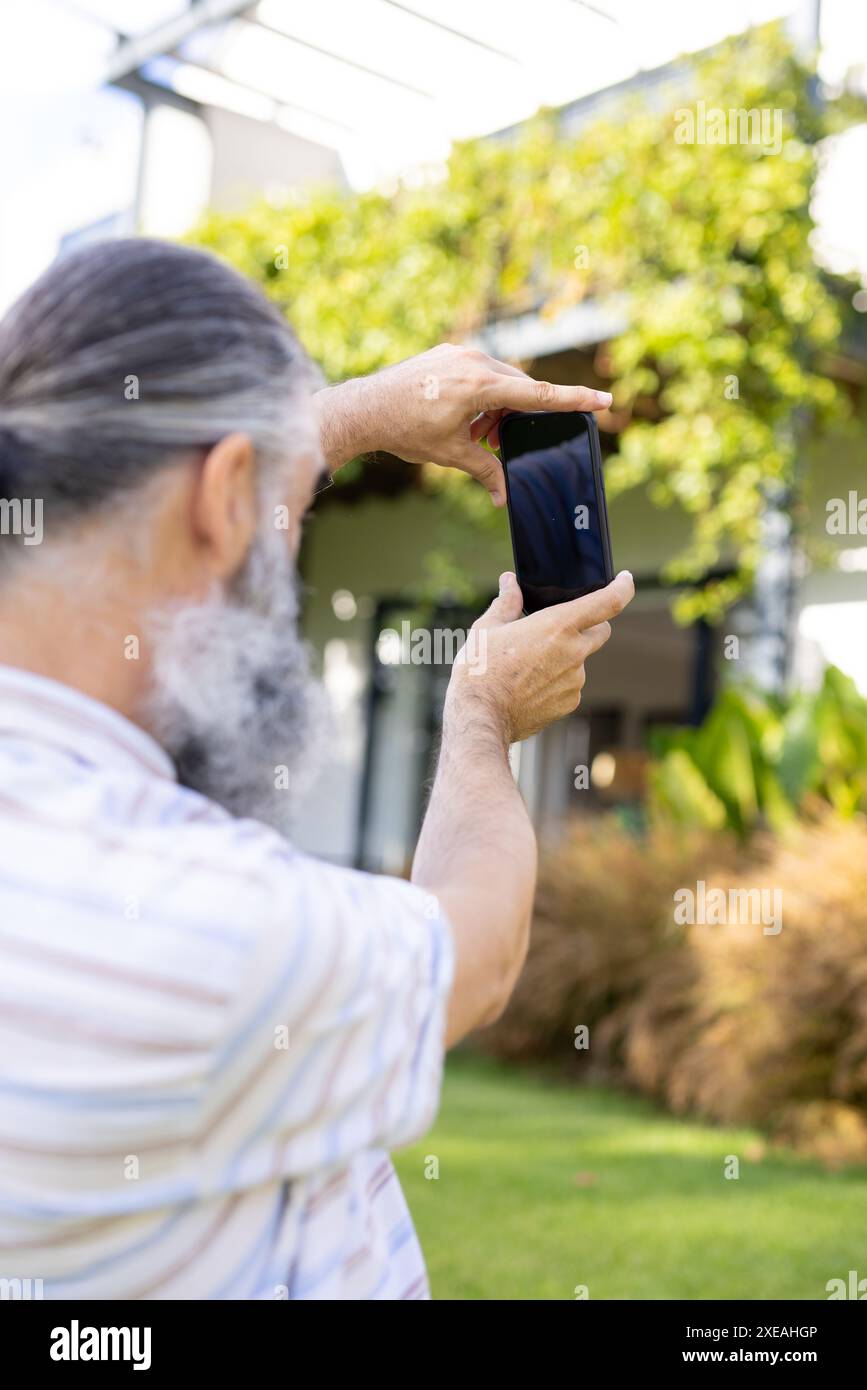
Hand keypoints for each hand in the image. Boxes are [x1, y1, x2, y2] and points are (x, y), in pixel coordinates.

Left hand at [314, 344, 612, 505]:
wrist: (364, 408)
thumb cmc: (405, 430)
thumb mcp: (450, 455)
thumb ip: (485, 471)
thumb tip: (503, 497)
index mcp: (479, 386)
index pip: (538, 396)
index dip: (574, 400)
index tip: (604, 401)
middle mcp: (473, 362)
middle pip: (519, 389)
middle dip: (518, 417)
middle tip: (498, 442)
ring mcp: (460, 353)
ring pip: (501, 380)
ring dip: (499, 408)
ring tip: (477, 434)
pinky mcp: (449, 353)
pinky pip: (481, 372)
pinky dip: (484, 396)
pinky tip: (466, 418)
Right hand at [445, 570, 634, 744]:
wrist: (480, 717)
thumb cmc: (480, 669)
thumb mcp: (488, 628)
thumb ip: (507, 602)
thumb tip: (510, 582)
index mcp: (558, 626)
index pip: (608, 602)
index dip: (623, 587)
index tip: (625, 579)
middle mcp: (574, 653)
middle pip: (601, 630)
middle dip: (590, 624)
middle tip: (560, 626)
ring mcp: (574, 680)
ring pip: (579, 660)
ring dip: (564, 656)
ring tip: (527, 665)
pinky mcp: (569, 703)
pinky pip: (570, 684)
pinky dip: (556, 680)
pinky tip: (528, 685)